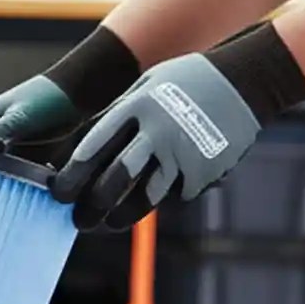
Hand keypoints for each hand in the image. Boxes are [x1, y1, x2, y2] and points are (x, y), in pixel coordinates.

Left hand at [51, 53, 261, 231]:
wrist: (244, 80)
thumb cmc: (184, 82)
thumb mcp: (146, 85)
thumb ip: (117, 115)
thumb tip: (77, 149)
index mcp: (138, 106)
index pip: (95, 145)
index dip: (73, 174)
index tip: (59, 192)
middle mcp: (159, 131)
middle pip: (117, 178)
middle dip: (93, 204)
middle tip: (80, 220)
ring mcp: (184, 152)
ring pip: (145, 196)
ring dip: (122, 215)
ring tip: (108, 224)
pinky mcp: (206, 169)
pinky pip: (177, 193)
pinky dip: (165, 196)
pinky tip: (156, 195)